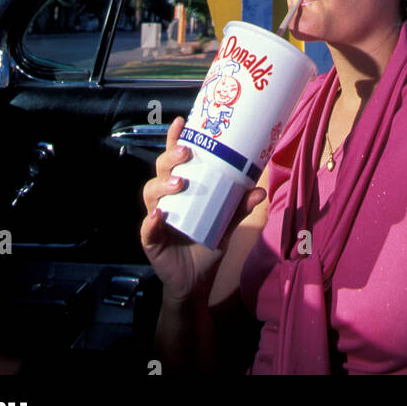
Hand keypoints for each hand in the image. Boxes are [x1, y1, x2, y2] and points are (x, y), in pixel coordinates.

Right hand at [140, 117, 265, 302]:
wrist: (196, 283)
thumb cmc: (207, 246)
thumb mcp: (226, 225)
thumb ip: (239, 207)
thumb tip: (259, 190)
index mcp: (181, 190)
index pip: (174, 160)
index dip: (174, 140)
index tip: (181, 122)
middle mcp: (165, 199)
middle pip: (160, 170)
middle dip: (171, 157)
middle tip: (187, 153)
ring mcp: (156, 218)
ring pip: (150, 192)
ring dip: (163, 184)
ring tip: (180, 183)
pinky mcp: (150, 241)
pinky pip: (147, 228)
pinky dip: (152, 221)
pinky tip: (160, 216)